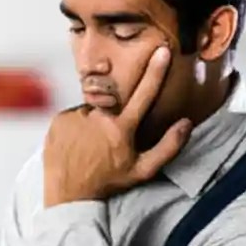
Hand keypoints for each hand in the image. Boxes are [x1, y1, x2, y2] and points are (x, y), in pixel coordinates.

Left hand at [43, 46, 192, 206]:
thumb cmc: (107, 183)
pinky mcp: (59, 119)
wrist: (68, 195)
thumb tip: (186, 123)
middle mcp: (98, 118)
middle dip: (112, 118)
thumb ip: (168, 147)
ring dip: (92, 122)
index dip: (155, 70)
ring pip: (91, 110)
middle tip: (102, 143)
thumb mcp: (142, 171)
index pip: (144, 93)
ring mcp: (76, 117)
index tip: (162, 50)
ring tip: (88, 145)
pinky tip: (76, 143)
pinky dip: (76, 125)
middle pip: (112, 104)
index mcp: (121, 129)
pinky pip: (73, 115)